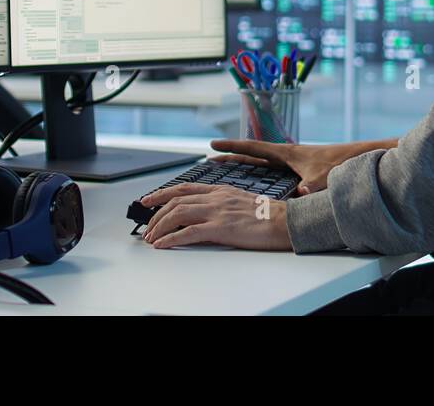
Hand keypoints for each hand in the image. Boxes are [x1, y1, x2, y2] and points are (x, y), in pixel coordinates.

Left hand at [139, 184, 291, 250]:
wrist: (286, 221)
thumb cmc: (270, 216)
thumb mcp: (242, 202)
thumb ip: (223, 204)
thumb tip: (207, 214)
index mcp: (221, 190)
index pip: (184, 188)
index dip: (162, 193)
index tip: (149, 199)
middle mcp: (216, 197)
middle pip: (176, 201)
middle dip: (156, 214)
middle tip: (147, 227)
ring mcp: (218, 211)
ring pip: (178, 214)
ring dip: (160, 227)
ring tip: (152, 238)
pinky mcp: (221, 228)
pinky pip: (188, 232)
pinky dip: (171, 239)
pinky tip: (163, 245)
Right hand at [208, 138, 387, 194]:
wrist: (363, 157)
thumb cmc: (343, 163)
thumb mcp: (323, 178)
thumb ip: (310, 187)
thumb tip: (300, 195)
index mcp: (287, 153)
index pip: (253, 148)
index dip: (232, 148)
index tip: (213, 145)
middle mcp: (288, 156)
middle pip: (253, 157)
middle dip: (233, 159)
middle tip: (212, 162)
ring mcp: (295, 163)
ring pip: (264, 166)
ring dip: (247, 168)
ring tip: (231, 175)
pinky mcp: (304, 171)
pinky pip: (276, 175)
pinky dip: (264, 179)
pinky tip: (263, 191)